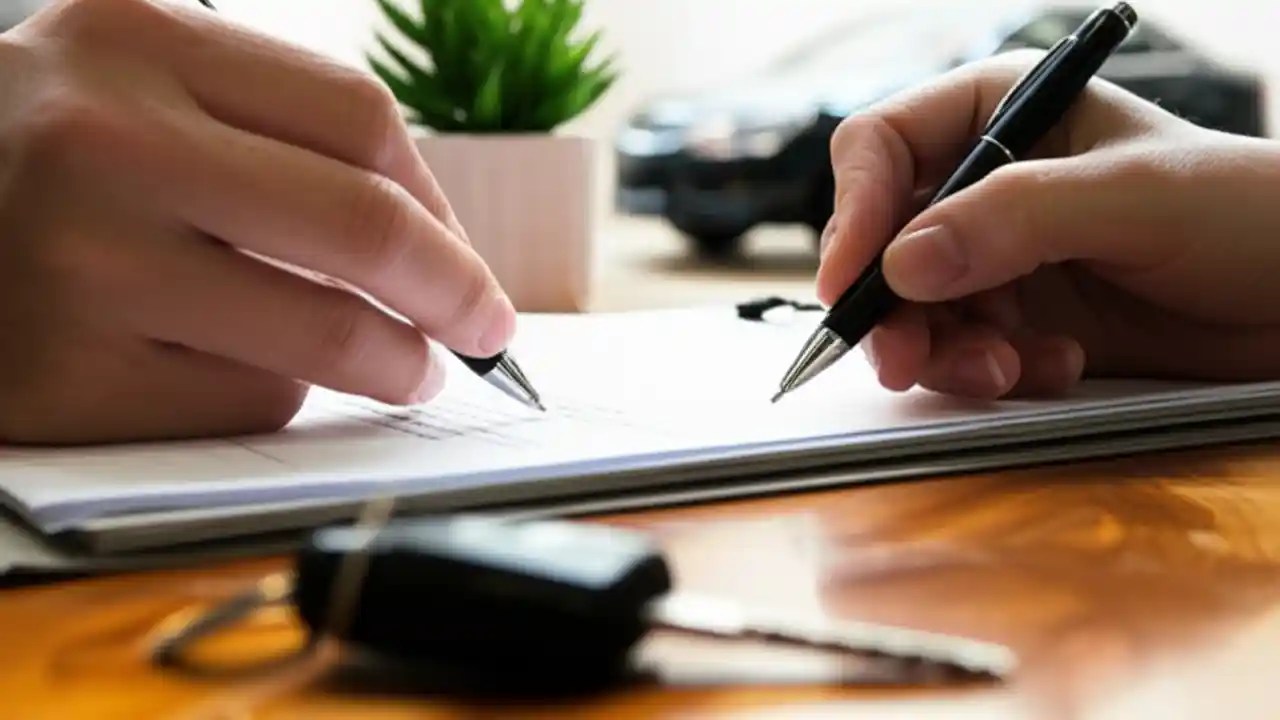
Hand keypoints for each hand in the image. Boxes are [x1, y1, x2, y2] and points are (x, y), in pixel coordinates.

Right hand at [0, 0, 513, 443]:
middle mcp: (106, 145)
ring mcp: (82, 265)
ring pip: (323, 335)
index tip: (468, 259)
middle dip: (457, 290)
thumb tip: (441, 243)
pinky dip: (282, 397)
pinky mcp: (66, 380)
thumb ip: (274, 131)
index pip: (360, 121)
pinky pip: (246, 402)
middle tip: (488, 328)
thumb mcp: (140, 85)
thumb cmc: (44, 155)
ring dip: (397, 364)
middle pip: (364, 226)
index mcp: (141, 42)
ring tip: (411, 369)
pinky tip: (256, 376)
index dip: (442, 205)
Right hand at [819, 50, 1279, 399]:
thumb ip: (1016, 218)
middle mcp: (984, 184)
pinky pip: (960, 350)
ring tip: (1003, 373)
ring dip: (945, 351)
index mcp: (999, 114)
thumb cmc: (1248, 213)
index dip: (854, 213)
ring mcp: (997, 256)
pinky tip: (1053, 368)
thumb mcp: (1135, 198)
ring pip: (912, 309)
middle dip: (893, 307)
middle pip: (881, 244)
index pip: (882, 150)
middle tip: (907, 359)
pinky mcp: (1018, 318)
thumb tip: (901, 263)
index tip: (851, 281)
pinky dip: (991, 371)